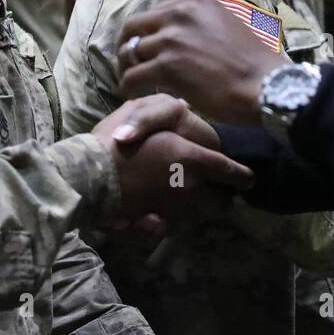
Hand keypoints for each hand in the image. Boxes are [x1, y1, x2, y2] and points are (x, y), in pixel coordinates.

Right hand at [93, 94, 253, 220]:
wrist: (85, 177)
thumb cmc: (113, 141)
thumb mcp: (140, 111)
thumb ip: (165, 109)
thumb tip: (184, 105)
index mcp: (190, 159)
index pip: (228, 171)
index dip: (240, 176)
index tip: (248, 179)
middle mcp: (189, 188)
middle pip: (219, 203)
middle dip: (221, 200)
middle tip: (219, 195)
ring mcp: (173, 210)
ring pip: (198, 218)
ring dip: (196, 213)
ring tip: (188, 205)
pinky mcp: (155, 227)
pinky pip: (172, 229)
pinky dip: (168, 225)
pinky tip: (157, 217)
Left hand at [117, 0, 288, 124]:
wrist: (266, 86)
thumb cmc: (253, 64)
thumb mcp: (226, 25)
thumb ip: (199, 24)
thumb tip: (177, 34)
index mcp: (194, 1)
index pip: (153, 14)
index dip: (144, 34)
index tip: (145, 50)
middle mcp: (179, 13)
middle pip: (133, 28)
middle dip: (127, 48)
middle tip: (130, 66)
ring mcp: (172, 39)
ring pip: (130, 54)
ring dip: (128, 71)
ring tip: (134, 85)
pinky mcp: (166, 66)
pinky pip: (132, 77)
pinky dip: (128, 88)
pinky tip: (136, 96)